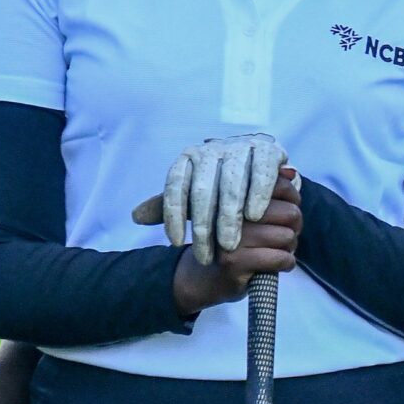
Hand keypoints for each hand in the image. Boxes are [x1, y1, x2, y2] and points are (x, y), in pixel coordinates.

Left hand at [135, 133, 286, 264]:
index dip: (173, 215)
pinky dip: (257, 195)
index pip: (175, 186)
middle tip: (206, 256)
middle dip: (203, 226)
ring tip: (229, 246)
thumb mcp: (193, 192)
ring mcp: (240, 148)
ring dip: (229, 217)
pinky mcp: (267, 150)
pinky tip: (254, 217)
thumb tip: (136, 217)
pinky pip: (260, 174)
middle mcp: (212, 150)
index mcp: (189, 158)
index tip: (176, 243)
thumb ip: (168, 205)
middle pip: (202, 190)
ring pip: (231, 185)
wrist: (257, 157)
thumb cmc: (221, 182)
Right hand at [142, 169, 301, 316]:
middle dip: (295, 226)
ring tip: (280, 249)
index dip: (293, 199)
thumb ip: (272, 188)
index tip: (289, 209)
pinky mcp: (233, 260)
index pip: (280, 185)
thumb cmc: (238, 237)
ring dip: (290, 247)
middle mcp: (230, 208)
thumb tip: (292, 172)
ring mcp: (230, 234)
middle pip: (289, 212)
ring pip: (285, 236)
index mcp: (234, 189)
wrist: (207, 275)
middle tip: (287, 234)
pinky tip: (281, 264)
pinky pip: (279, 258)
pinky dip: (286, 263)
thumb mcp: (252, 209)